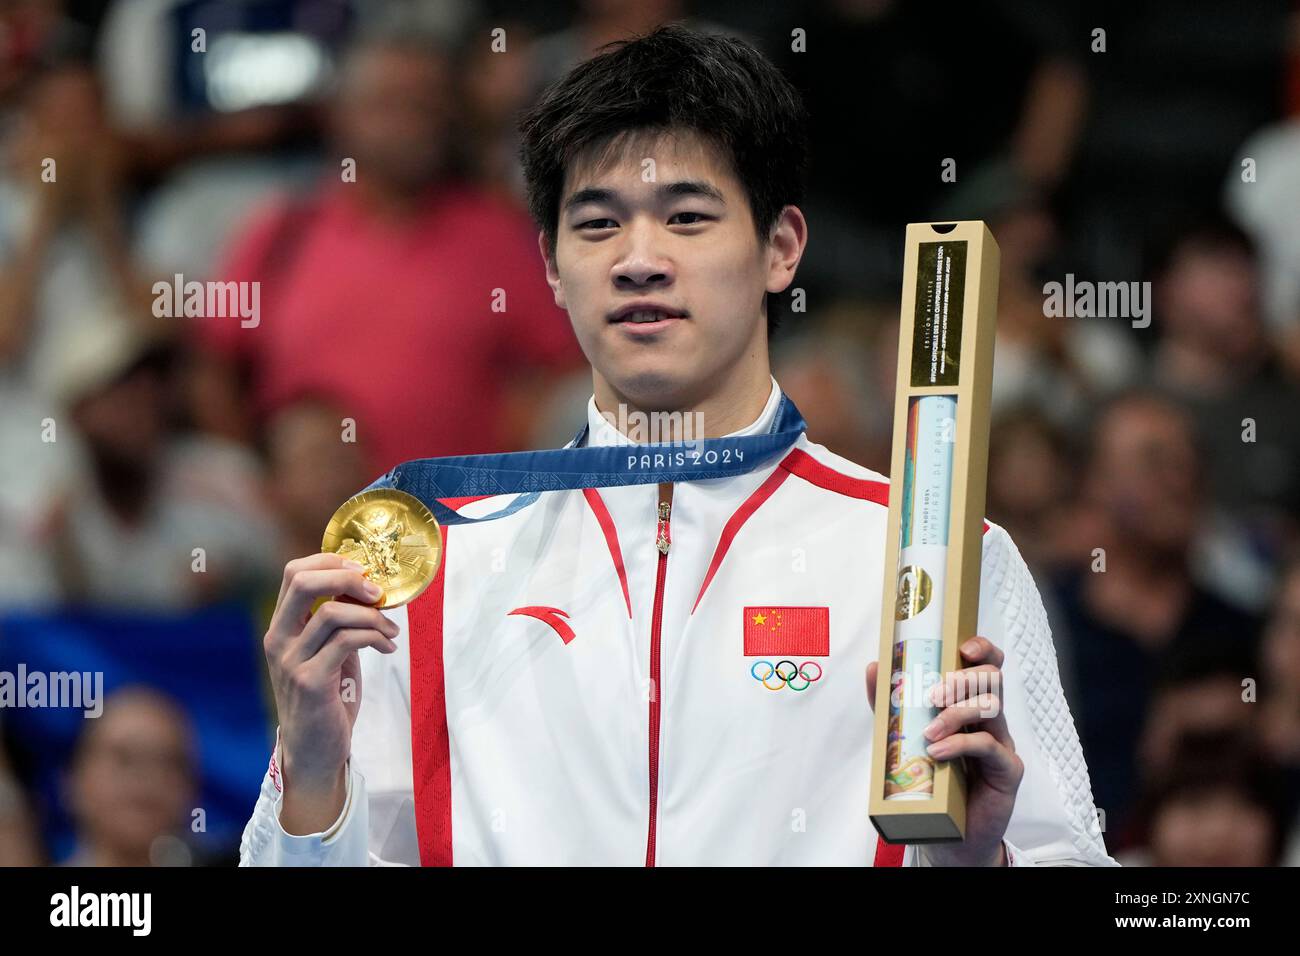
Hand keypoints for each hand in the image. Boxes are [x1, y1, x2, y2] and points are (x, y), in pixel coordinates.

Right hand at [263, 553, 398, 833]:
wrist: (315, 751)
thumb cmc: (326, 699)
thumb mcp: (328, 653)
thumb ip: (338, 623)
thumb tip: (370, 588)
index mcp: (282, 628)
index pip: (295, 573)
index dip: (330, 561)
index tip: (364, 570)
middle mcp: (279, 640)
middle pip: (304, 581)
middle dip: (348, 575)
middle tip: (378, 590)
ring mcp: (291, 661)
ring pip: (332, 611)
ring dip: (372, 615)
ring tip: (392, 631)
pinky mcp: (310, 682)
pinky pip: (347, 641)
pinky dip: (375, 636)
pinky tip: (388, 646)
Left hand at [866, 636, 1023, 865]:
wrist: (951, 831)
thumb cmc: (933, 779)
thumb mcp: (905, 736)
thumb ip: (890, 704)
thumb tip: (874, 667)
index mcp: (970, 703)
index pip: (986, 664)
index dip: (981, 648)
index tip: (961, 648)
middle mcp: (990, 719)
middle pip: (993, 678)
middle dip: (963, 678)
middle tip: (934, 694)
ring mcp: (1002, 742)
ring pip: (991, 706)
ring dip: (956, 713)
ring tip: (929, 732)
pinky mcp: (1007, 769)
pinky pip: (989, 745)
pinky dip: (960, 744)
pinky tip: (937, 753)